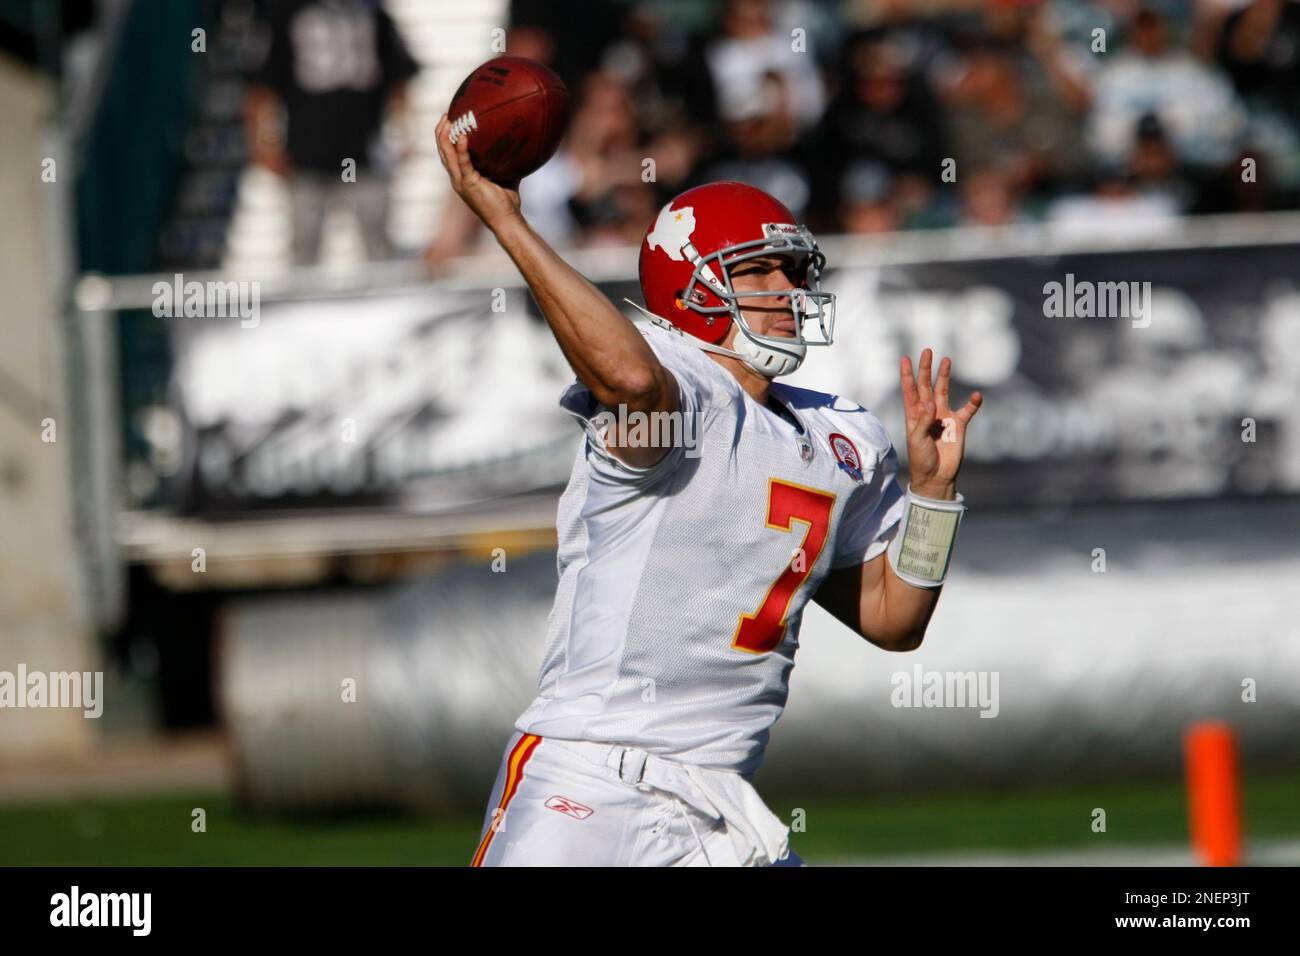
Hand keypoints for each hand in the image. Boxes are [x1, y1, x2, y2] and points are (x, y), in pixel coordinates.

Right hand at [434, 113, 521, 232]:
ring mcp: (460, 182)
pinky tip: (463, 136)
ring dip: (445, 136)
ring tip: (449, 119)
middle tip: (446, 114)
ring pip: (446, 155)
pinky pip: (462, 163)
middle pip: (442, 151)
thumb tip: (520, 143)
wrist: (507, 220)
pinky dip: (461, 149)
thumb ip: (506, 160)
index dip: (446, 137)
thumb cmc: (507, 201)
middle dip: (441, 132)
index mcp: (462, 177)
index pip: (449, 154)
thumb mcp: (505, 175)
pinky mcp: (468, 184)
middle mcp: (457, 178)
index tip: (450, 120)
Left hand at [899, 349, 982, 498]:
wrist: (936, 476)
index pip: (909, 390)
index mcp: (913, 415)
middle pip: (926, 385)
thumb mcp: (917, 440)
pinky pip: (967, 410)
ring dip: (944, 376)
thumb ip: (923, 421)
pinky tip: (976, 395)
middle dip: (926, 369)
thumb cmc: (921, 459)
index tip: (905, 358)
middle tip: (927, 351)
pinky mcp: (958, 424)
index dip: (907, 374)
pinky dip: (972, 402)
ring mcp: (943, 416)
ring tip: (946, 360)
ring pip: (944, 391)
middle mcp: (928, 412)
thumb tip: (931, 403)